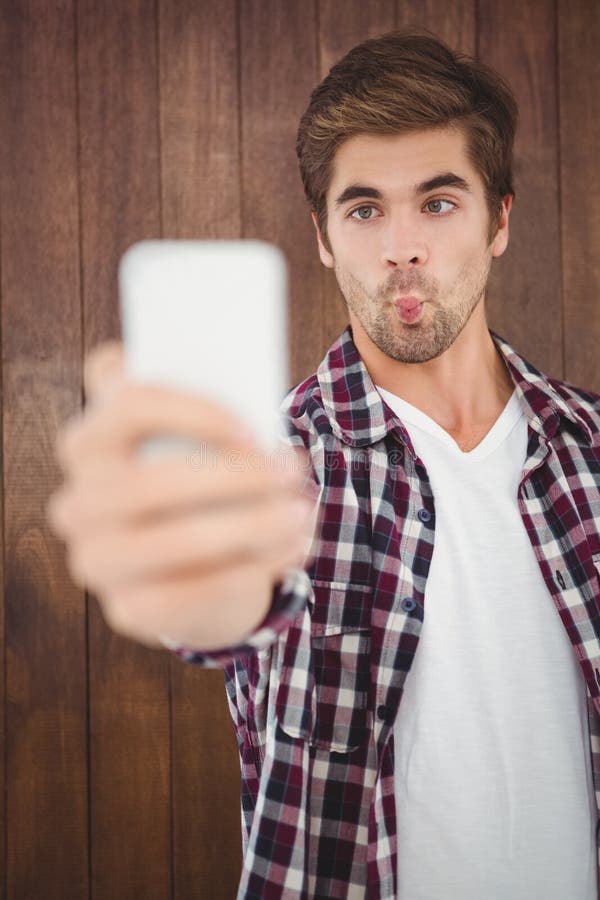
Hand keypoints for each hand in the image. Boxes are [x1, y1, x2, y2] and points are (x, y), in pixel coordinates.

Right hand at [46, 340, 314, 649]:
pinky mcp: (127, 609)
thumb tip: (185, 349)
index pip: (128, 407)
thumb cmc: (196, 475)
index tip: (254, 429)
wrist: (192, 564)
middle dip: (237, 477)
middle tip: (293, 471)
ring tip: (302, 512)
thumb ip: (188, 383)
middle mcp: (75, 503)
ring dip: (255, 524)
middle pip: (153, 483)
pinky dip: (256, 566)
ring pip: (179, 541)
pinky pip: (196, 590)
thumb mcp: (191, 431)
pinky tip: (295, 547)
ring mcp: (96, 560)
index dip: (196, 412)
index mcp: (85, 443)